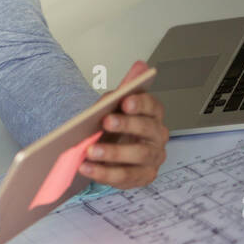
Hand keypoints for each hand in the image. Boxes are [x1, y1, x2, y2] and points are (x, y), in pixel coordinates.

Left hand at [79, 60, 168, 187]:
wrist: (109, 152)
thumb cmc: (115, 127)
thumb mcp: (114, 107)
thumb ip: (124, 89)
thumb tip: (141, 66)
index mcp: (152, 116)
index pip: (153, 107)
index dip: (141, 104)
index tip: (125, 101)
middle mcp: (157, 136)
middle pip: (148, 130)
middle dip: (127, 125)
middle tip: (105, 122)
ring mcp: (152, 158)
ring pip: (138, 155)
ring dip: (113, 153)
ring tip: (91, 150)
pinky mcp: (143, 176)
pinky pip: (125, 176)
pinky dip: (104, 173)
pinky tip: (87, 167)